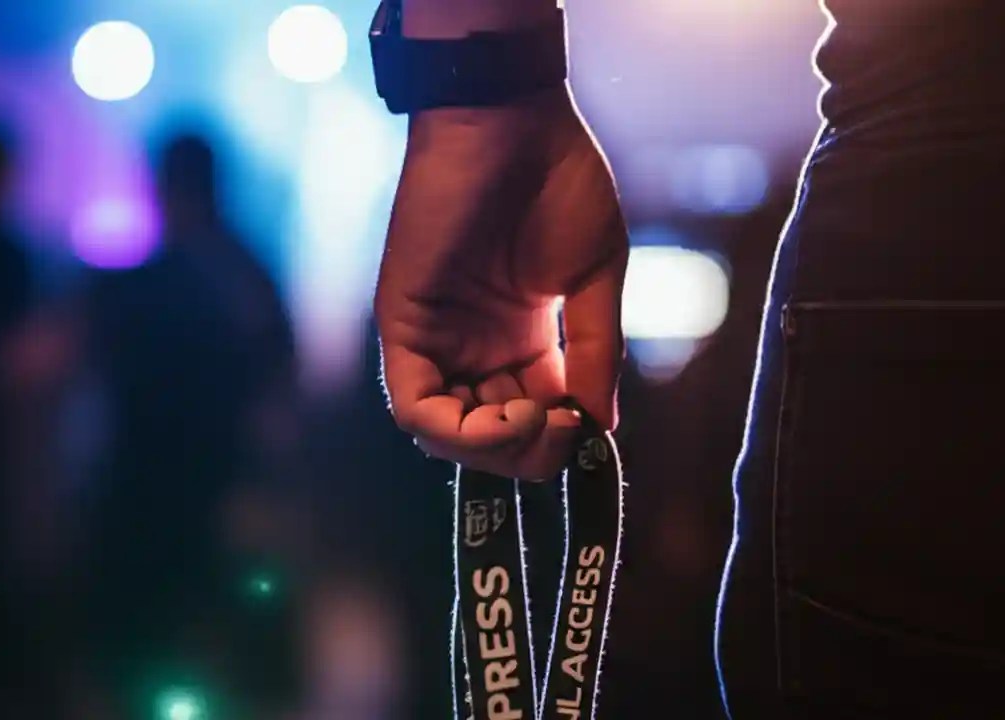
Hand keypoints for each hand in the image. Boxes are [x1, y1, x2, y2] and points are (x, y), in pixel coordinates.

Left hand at [376, 87, 627, 480]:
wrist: (510, 120)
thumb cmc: (558, 181)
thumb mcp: (594, 278)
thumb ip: (594, 353)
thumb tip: (599, 428)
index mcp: (520, 338)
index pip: (532, 418)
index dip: (560, 440)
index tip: (591, 429)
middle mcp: (473, 346)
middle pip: (489, 437)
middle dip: (530, 454)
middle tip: (564, 431)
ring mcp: (436, 339)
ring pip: (447, 436)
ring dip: (497, 449)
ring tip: (537, 420)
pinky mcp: (404, 326)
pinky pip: (415, 408)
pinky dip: (459, 433)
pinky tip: (510, 414)